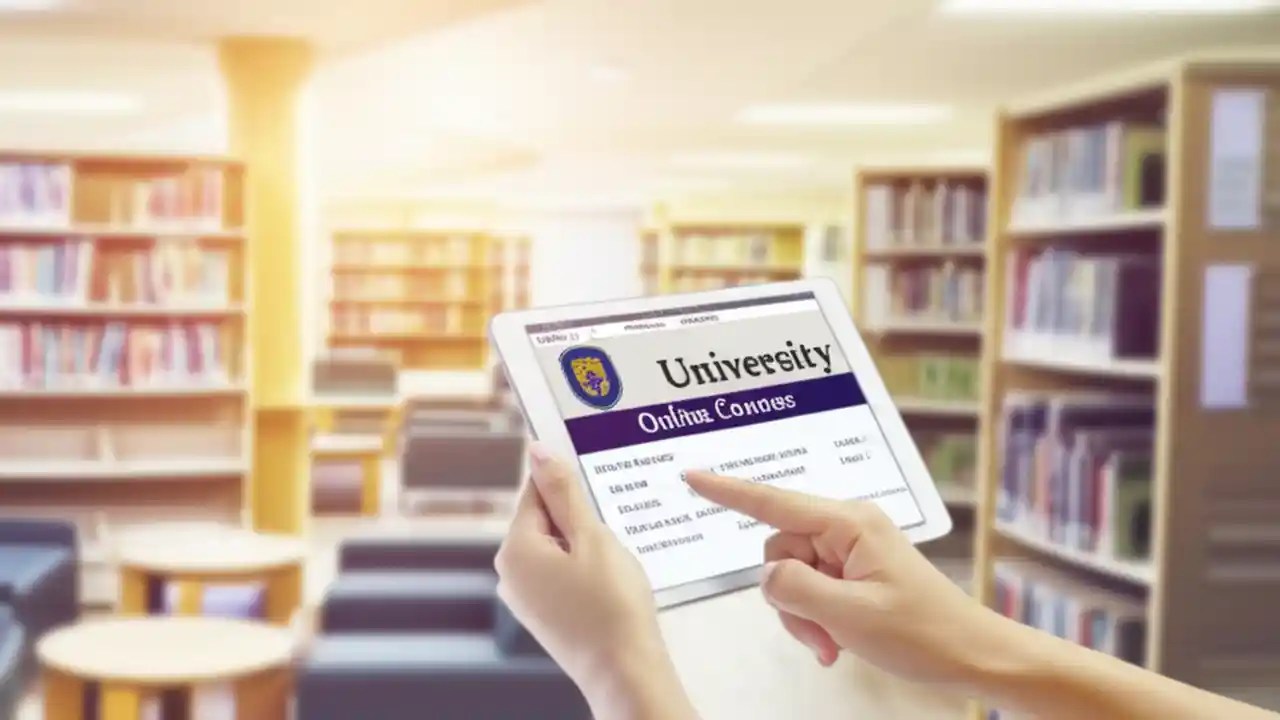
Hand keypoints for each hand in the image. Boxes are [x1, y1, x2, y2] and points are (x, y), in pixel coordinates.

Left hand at [496, 444, 696, 718]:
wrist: (623, 671)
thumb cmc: (611, 604)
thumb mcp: (592, 538)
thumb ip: (564, 492)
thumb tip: (538, 451)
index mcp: (515, 548)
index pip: (534, 492)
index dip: (567, 483)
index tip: (595, 481)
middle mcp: (508, 573)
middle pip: (543, 520)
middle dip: (578, 518)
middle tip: (612, 531)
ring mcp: (524, 597)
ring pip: (555, 548)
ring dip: (584, 544)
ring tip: (614, 560)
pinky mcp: (542, 615)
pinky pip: (559, 574)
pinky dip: (583, 569)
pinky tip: (608, 581)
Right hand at [686, 470, 1014, 686]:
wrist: (972, 655)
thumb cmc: (921, 633)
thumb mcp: (849, 614)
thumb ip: (795, 588)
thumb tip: (767, 575)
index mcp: (848, 523)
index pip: (773, 502)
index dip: (728, 491)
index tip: (691, 475)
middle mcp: (846, 527)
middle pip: (779, 552)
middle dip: (788, 598)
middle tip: (819, 635)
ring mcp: (850, 550)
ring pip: (791, 576)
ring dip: (803, 615)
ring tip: (833, 643)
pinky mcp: (854, 572)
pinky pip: (811, 589)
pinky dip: (815, 618)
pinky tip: (836, 642)